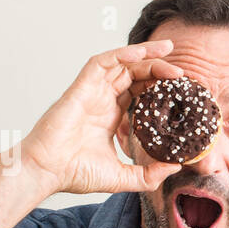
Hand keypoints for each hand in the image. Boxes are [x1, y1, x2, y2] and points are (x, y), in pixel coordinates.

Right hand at [21, 40, 184, 194]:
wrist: (46, 172)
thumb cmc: (74, 173)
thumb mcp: (122, 177)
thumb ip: (148, 175)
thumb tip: (176, 166)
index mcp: (111, 116)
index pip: (139, 93)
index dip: (159, 87)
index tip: (180, 90)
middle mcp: (102, 100)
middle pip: (134, 75)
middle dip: (158, 68)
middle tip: (181, 72)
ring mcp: (91, 92)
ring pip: (121, 63)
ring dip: (145, 55)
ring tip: (168, 50)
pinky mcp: (80, 87)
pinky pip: (102, 63)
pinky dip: (121, 54)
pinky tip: (141, 53)